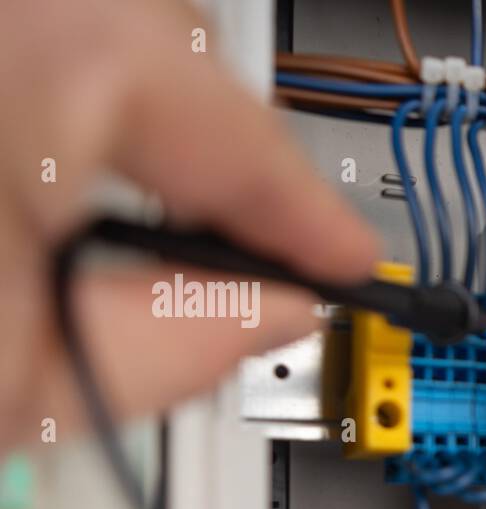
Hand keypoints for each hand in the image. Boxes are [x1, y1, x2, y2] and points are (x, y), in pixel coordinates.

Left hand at [0, 0, 377, 452]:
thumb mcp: (8, 391)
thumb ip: (171, 351)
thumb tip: (270, 311)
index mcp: (23, 73)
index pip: (223, 127)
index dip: (306, 214)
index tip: (347, 266)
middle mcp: (2, 17)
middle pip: (175, 46)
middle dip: (231, 151)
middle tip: (266, 247)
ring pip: (113, 25)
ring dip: (156, 114)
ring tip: (165, 211)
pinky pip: (49, 35)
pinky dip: (82, 93)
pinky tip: (69, 164)